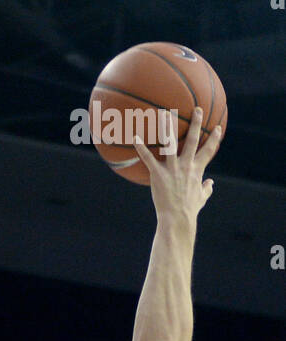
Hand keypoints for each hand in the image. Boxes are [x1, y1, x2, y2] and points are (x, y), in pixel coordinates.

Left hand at [134, 107, 222, 221]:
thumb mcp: (202, 198)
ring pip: (170, 144)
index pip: (208, 150)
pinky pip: (148, 158)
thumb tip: (211, 184)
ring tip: (165, 114)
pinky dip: (141, 148)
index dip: (214, 138)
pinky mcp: (158, 175)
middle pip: (193, 140)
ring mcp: (172, 169)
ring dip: (167, 128)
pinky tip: (135, 137)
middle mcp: (186, 166)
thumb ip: (206, 189)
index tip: (218, 127)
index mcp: (197, 170)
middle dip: (196, 123)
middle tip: (198, 109)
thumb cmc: (189, 210)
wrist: (177, 219)